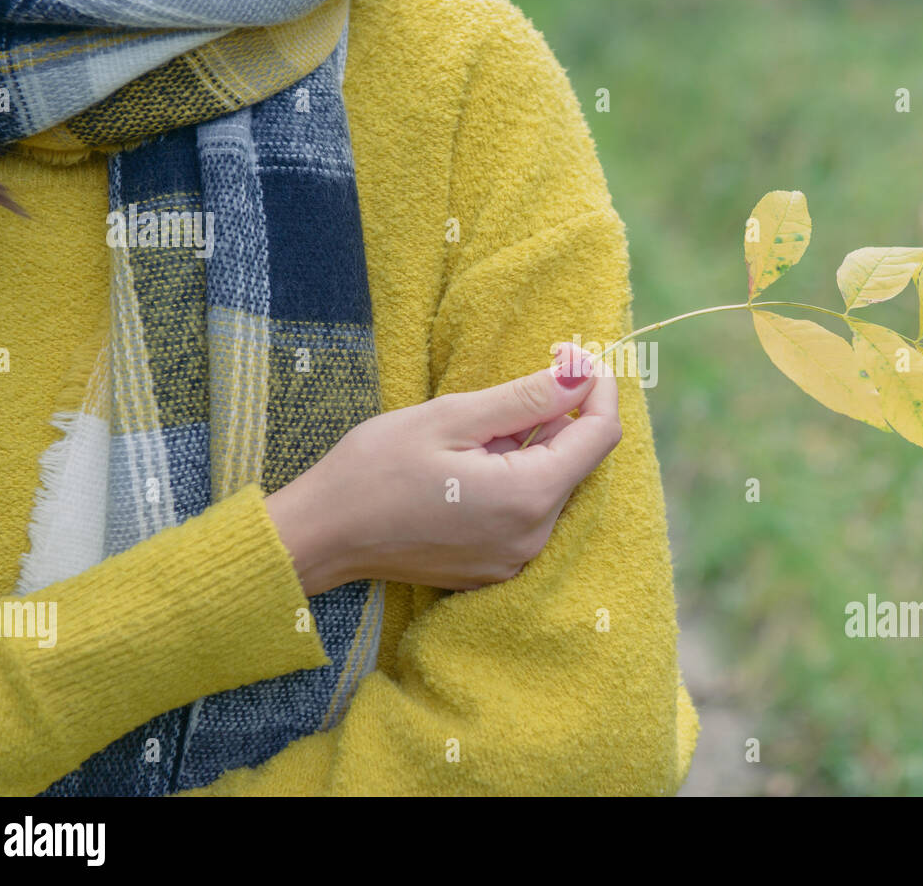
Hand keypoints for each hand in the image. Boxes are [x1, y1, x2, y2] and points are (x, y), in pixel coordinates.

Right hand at [264, 344, 619, 593]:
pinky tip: (469, 465)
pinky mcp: (496, 567)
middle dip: (558, 416)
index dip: (596, 388)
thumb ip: (527, 397)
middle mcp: (533, 537)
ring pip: (553, 484)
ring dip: (532, 448)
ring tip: (474, 434)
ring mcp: (515, 559)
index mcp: (527, 498)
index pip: (600, 435)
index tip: (572, 355)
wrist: (321, 534)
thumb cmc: (375, 468)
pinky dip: (515, 477)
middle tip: (510, 384)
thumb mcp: (452, 417)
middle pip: (578, 461)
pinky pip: (528, 511)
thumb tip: (584, 374)